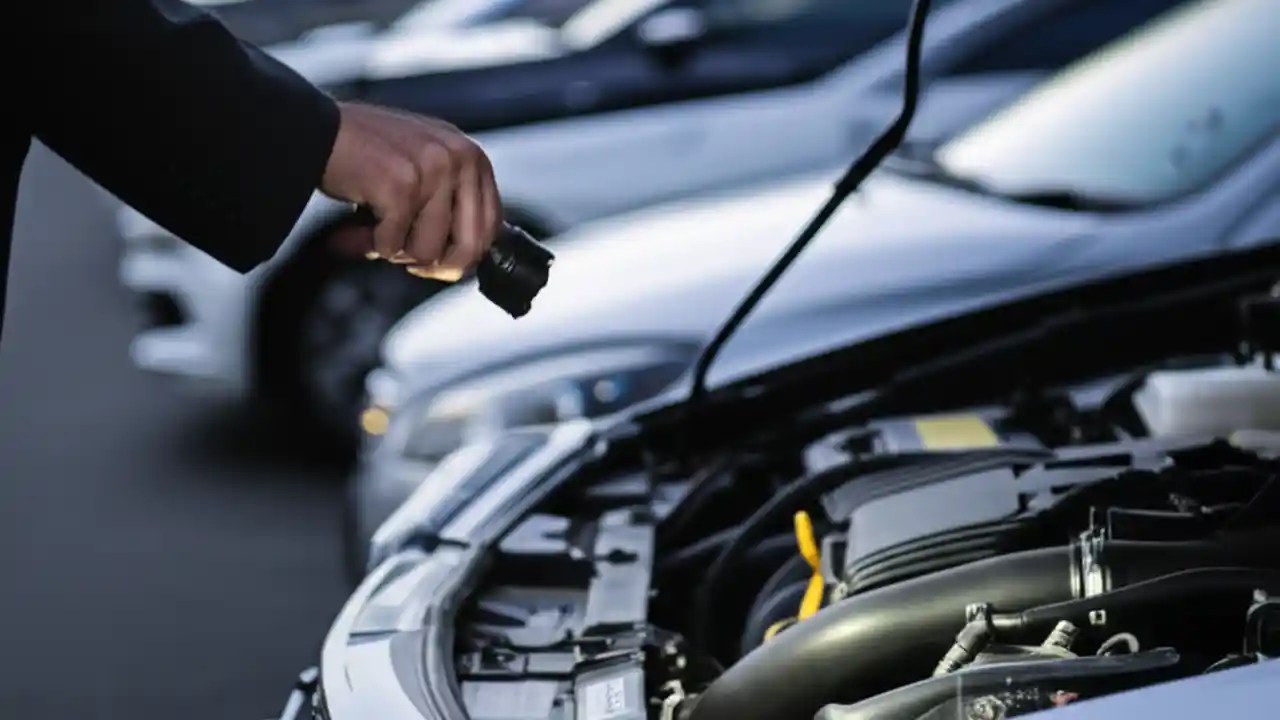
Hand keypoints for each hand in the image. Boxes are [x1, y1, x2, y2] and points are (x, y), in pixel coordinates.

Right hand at [319, 102, 500, 276]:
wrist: (315, 130)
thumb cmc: (366, 152)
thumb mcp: (425, 165)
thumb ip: (449, 201)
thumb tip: (461, 263)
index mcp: (471, 156)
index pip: (491, 228)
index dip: (463, 255)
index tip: (438, 262)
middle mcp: (459, 159)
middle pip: (470, 248)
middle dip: (436, 265)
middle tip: (407, 261)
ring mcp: (433, 171)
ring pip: (428, 252)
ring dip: (396, 251)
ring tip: (374, 229)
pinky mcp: (402, 186)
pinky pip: (393, 245)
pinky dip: (371, 243)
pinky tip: (357, 224)